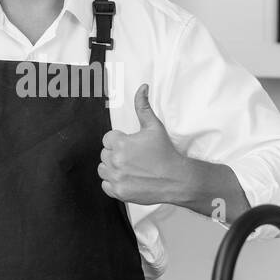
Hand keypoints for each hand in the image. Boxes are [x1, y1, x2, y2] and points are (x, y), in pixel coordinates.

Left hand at [98, 84, 192, 204]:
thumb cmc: (165, 152)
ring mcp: (116, 177)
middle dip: (116, 154)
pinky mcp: (119, 192)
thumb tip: (142, 87)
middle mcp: (115, 160)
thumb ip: (143, 106)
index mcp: (120, 143)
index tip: (132, 146)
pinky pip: (105, 185)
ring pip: (103, 169)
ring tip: (129, 167)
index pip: (108, 139)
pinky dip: (113, 183)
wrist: (176, 178)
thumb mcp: (154, 127)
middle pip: (104, 154)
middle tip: (134, 158)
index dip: (120, 141)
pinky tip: (127, 178)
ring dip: (112, 168)